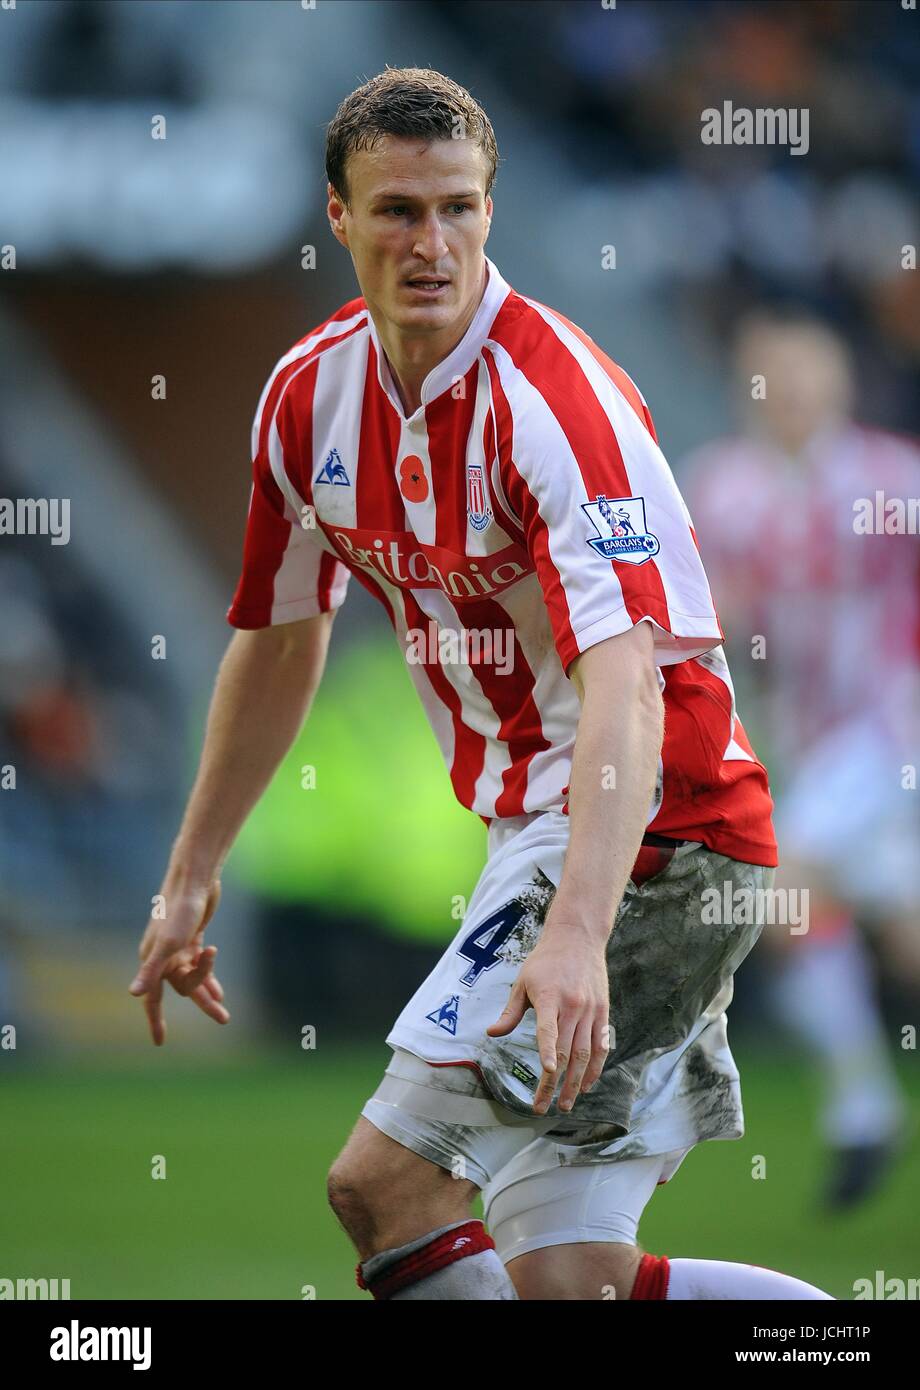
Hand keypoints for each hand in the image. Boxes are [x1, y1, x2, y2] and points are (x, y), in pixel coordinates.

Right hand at [129, 879, 228, 1045]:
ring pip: (193, 978)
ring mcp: (177, 947)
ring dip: (209, 991)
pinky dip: (208, 975)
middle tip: (224, 1019)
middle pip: (182, 988)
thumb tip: (133, 994)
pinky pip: (198, 965)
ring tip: (225, 1011)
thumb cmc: (180, 910)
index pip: (152, 998)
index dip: (155, 1020)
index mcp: (153, 960)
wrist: (194, 879)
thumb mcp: (170, 942)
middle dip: (203, 1003)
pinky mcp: (191, 937)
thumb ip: (152, 970)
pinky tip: (219, 991)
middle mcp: (162, 956)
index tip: (160, 1042)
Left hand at [486, 921, 609, 1114]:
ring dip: (576, 1082)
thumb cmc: (545, 961)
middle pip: (566, 1050)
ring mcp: (591, 1010)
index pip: (549, 1029)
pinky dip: (595, 1067)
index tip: (548, 1073)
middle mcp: (573, 1006)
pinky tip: (586, 1084)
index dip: (549, 1052)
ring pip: (585, 1053)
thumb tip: (492, 1035)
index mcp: (550, 997)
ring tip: (566, 1103)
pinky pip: (600, 1045)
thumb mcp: (522, 982)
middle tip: (545, 1106)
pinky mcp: (603, 1012)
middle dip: (556, 1082)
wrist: (578, 938)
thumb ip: (510, 1012)